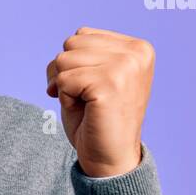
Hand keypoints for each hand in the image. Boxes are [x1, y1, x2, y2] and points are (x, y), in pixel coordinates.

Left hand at [44, 26, 153, 176]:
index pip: (81, 35)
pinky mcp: (110, 84)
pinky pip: (62, 80)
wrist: (110, 159)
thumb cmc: (96, 119)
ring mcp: (125, 67)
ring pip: (63, 59)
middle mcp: (136, 53)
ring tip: (87, 104)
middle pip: (70, 43)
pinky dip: (64, 98)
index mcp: (138, 48)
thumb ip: (81, 54)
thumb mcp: (91, 75)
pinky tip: (85, 111)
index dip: (73, 63)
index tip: (91, 87)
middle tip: (86, 98)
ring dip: (65, 86)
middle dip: (66, 72)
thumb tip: (58, 58)